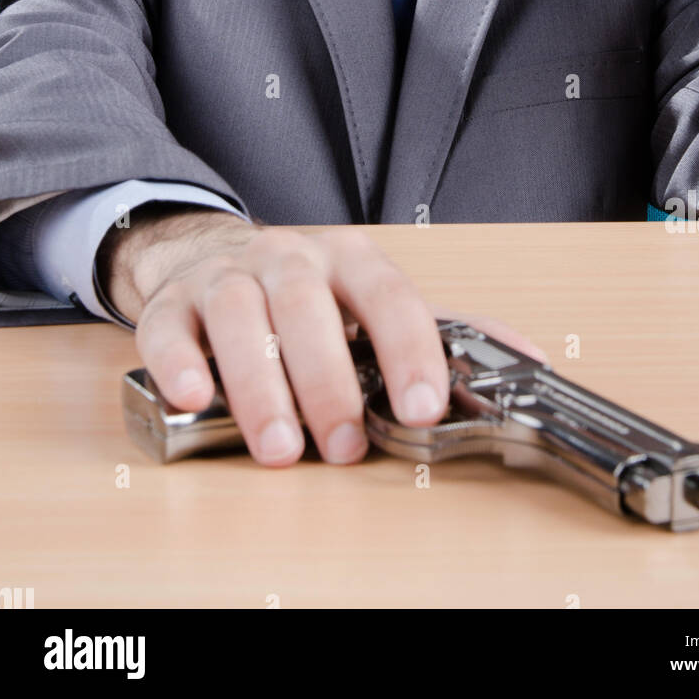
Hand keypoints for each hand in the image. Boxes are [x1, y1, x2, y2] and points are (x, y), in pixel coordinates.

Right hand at [104, 209, 544, 467]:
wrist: (209, 252)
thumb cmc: (308, 291)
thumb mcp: (376, 299)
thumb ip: (443, 331)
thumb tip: (529, 360)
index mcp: (350, 259)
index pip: (388, 297)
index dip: (409, 351)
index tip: (424, 408)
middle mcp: (289, 259)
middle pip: (308, 308)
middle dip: (328, 379)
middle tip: (343, 444)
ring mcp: (226, 277)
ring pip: (240, 316)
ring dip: (260, 383)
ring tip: (279, 446)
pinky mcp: (172, 304)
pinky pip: (170, 329)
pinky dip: (180, 364)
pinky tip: (196, 397)